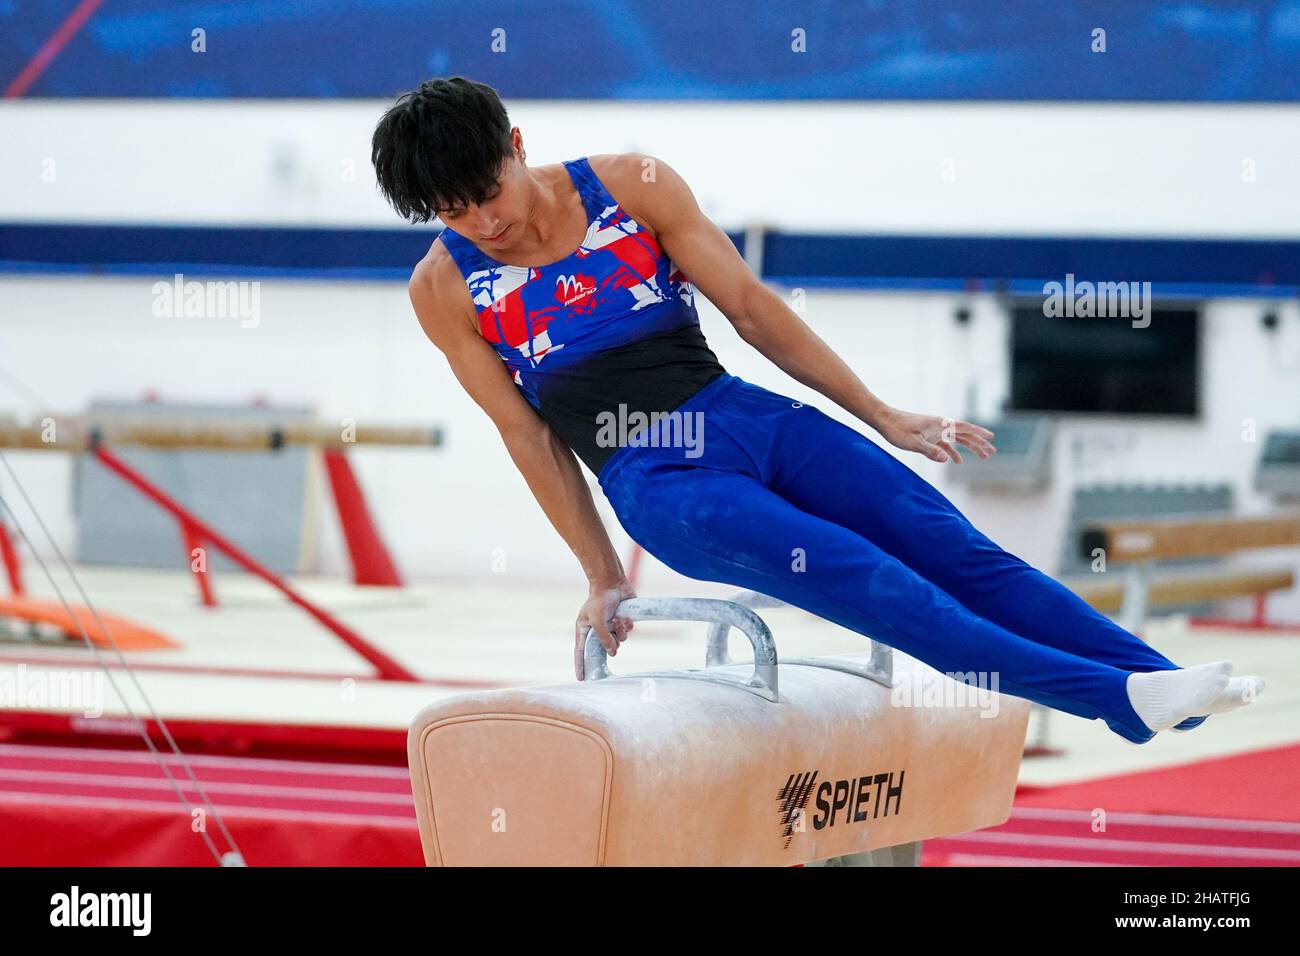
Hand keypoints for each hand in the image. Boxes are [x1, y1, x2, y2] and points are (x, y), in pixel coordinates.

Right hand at [573, 580, 636, 679]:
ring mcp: (610, 627)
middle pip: (603, 648)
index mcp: (584, 630)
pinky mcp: (622, 623)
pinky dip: (626, 626)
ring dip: (620, 632)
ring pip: (619, 641)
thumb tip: (613, 653)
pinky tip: (624, 616)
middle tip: (614, 643)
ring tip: (618, 619)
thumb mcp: (598, 620)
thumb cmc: (600, 600)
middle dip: (611, 645)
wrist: (613, 583)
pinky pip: (626, 633)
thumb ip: (604, 638)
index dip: (581, 665)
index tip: (581, 679)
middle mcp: (597, 631)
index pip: (581, 652)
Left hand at [877, 409, 995, 464]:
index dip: (978, 433)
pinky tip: (957, 461)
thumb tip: (947, 460)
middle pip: (964, 434)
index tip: (991, 438)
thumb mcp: (913, 443)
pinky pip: (945, 444)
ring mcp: (934, 431)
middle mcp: (940, 426)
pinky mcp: (928, 436)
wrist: (884, 420)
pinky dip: (952, 452)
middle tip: (992, 452)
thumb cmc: (897, 430)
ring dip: (969, 448)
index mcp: (939, 424)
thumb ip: (930, 451)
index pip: (964, 428)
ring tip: (983, 457)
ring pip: (957, 440)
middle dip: (979, 443)